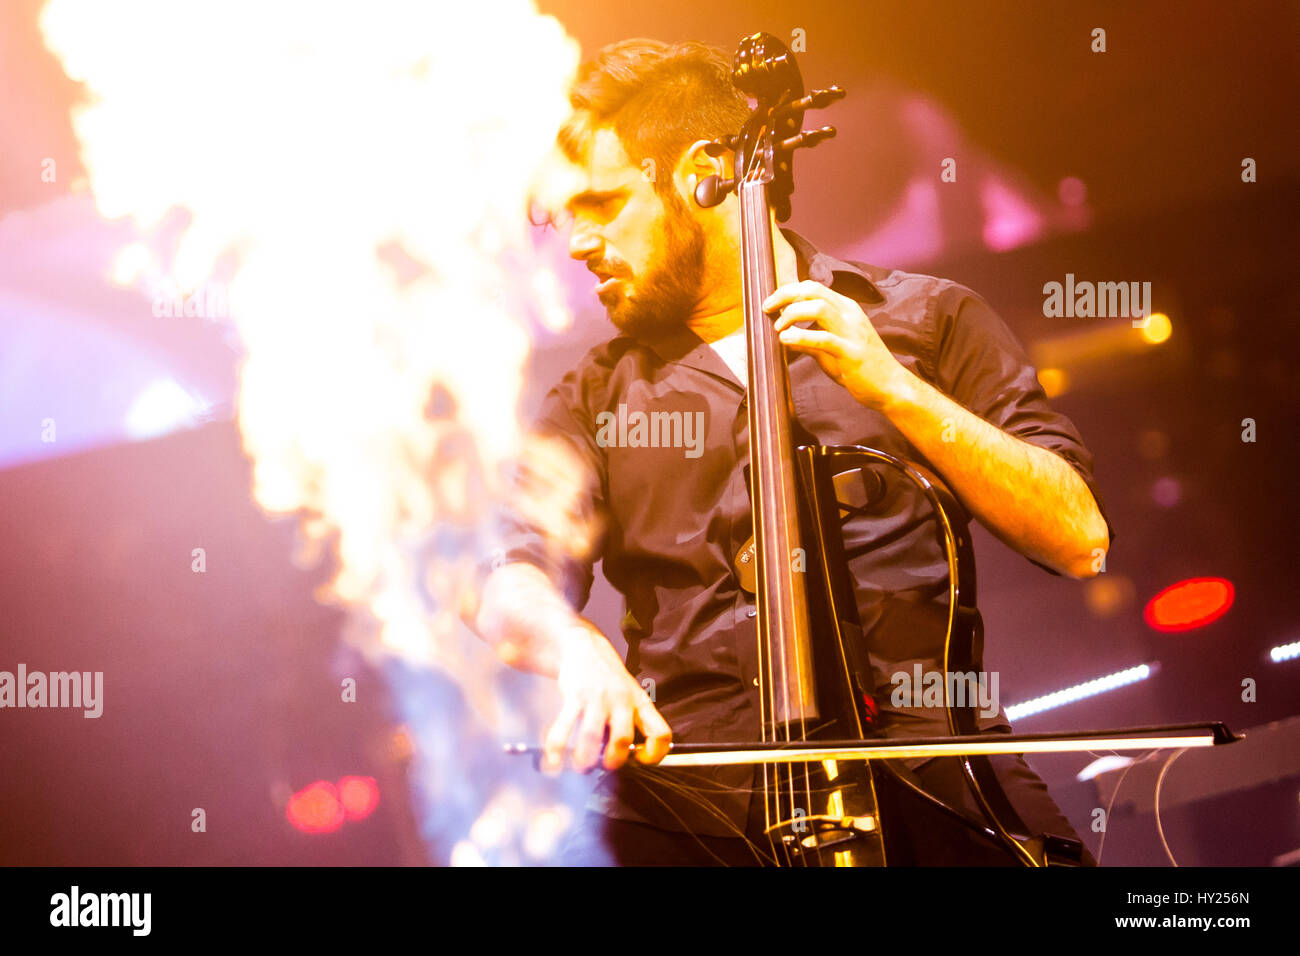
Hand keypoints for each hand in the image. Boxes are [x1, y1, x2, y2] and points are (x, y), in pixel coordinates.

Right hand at [541, 625, 671, 773]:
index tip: (641, 760)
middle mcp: (621, 700)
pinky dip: (557, 749)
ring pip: (592, 736)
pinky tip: (554, 761)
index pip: (660, 732)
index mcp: (640, 703)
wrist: (585, 646)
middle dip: (612, 761)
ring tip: (581, 766)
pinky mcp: (575, 695)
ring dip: (584, 759)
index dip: (656, 753)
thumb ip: (632, 722)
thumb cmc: (609, 678)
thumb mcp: (631, 694)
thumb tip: (628, 757)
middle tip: (604, 766)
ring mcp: (598, 698)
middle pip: (623, 739)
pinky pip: (564, 727)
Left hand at [764, 280, 909, 410]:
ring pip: (819, 307)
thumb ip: (811, 340)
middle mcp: (850, 314)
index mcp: (846, 308)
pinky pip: (824, 338)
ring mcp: (852, 332)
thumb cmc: (861, 368)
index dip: (788, 291)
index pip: (813, 287)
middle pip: (813, 290)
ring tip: (779, 328)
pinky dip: (801, 337)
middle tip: (767, 309)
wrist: (890, 386)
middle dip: (785, 295)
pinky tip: (786, 340)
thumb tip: (786, 336)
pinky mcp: (851, 352)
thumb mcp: (832, 350)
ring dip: (793, 314)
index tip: (771, 303)